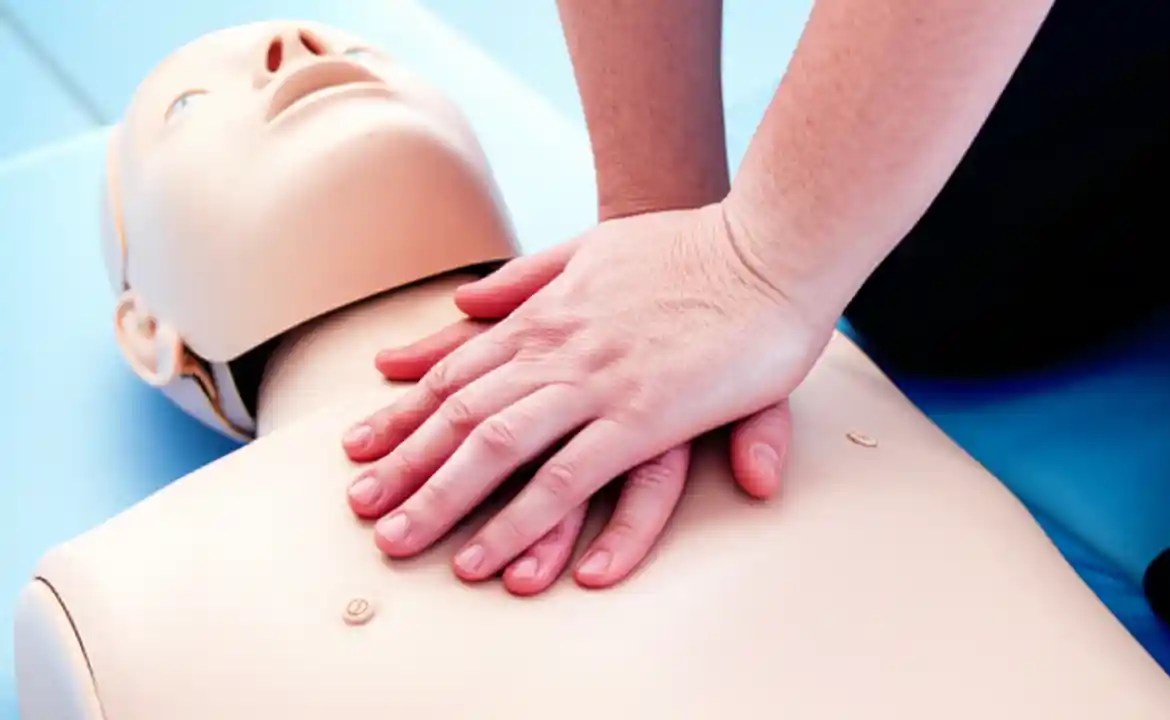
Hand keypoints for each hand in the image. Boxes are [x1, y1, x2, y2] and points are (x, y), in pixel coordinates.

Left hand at [342, 203, 827, 589]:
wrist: (766, 245)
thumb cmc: (689, 248)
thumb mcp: (593, 245)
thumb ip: (529, 277)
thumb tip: (467, 298)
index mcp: (545, 315)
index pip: (455, 370)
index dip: (404, 413)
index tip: (361, 447)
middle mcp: (557, 350)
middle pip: (461, 415)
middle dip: (404, 466)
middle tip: (359, 509)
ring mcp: (596, 383)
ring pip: (497, 449)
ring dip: (442, 498)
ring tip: (399, 542)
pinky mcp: (642, 417)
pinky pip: (567, 478)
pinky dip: (521, 518)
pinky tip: (492, 554)